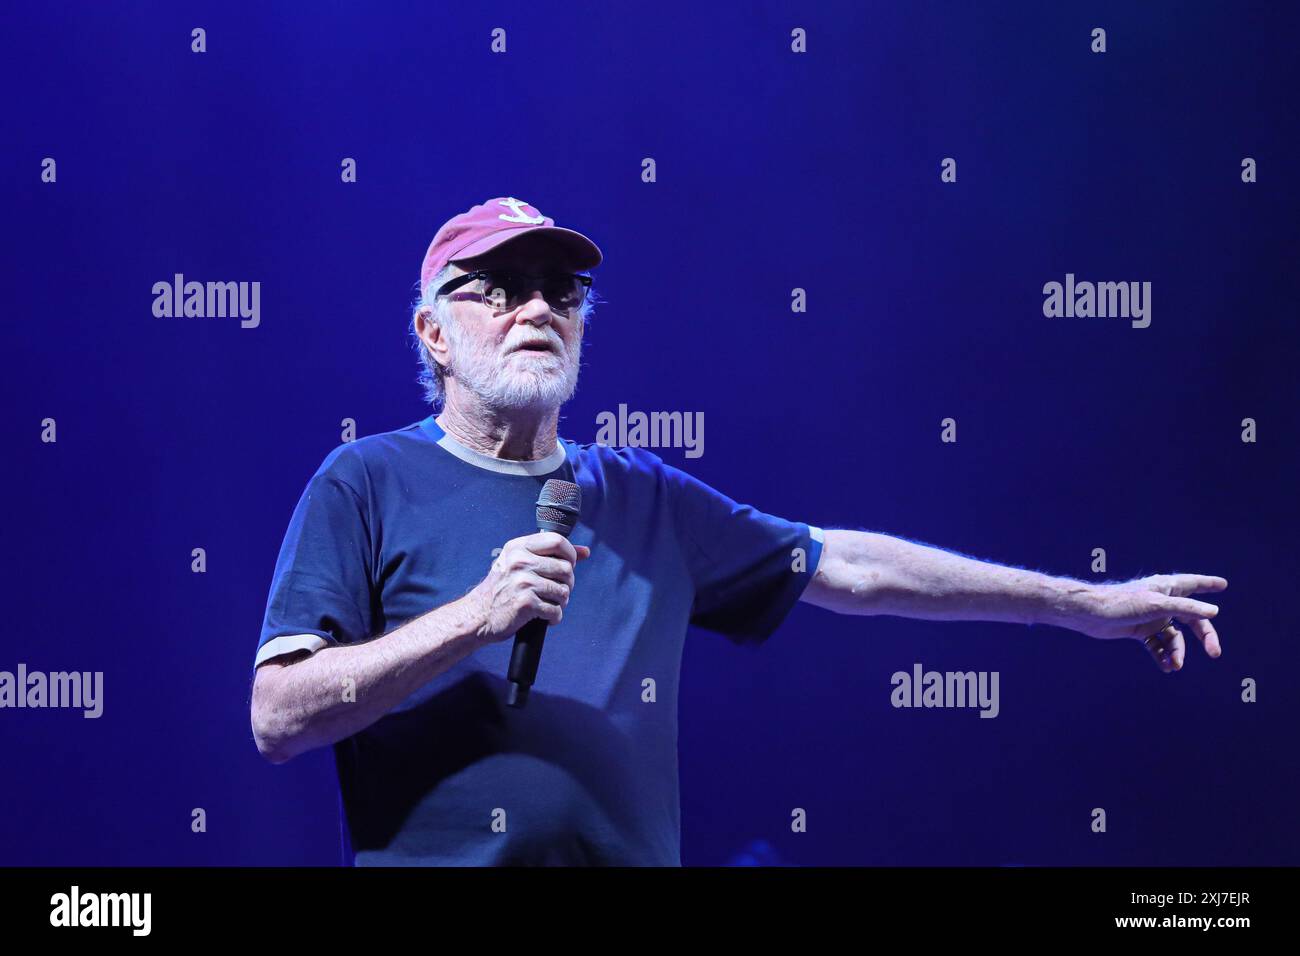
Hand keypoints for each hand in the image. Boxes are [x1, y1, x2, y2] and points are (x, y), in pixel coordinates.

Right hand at [468, 532, 590, 644]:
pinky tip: (544, 617)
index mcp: (518, 547)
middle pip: (566, 568)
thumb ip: (551, 555)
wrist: (478, 615)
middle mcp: (519, 561)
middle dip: (567, 583)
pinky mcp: (526, 603)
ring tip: (548, 604)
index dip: (570, 554)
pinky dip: (554, 617)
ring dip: (561, 602)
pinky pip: (556, 610)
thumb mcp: (519, 563)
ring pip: (564, 591)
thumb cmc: (502, 589)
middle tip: (555, 591)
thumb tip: (585, 551)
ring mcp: (523, 582)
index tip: (567, 565)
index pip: (557, 540)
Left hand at [1071, 573, 1226, 671]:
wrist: (1089, 614)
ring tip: (1174, 665)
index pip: (1193, 584)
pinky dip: (1162, 655)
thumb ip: (1185, 608)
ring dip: (1176, 651)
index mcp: (1166, 588)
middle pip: (1192, 619)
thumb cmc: (1122, 603)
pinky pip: (1158, 645)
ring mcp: (1152, 617)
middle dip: (1204, 637)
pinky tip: (1165, 666)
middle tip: (1215, 653)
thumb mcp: (1157, 605)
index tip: (1223, 585)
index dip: (1208, 584)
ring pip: (1174, 637)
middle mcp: (1161, 602)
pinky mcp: (1140, 630)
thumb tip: (1213, 612)